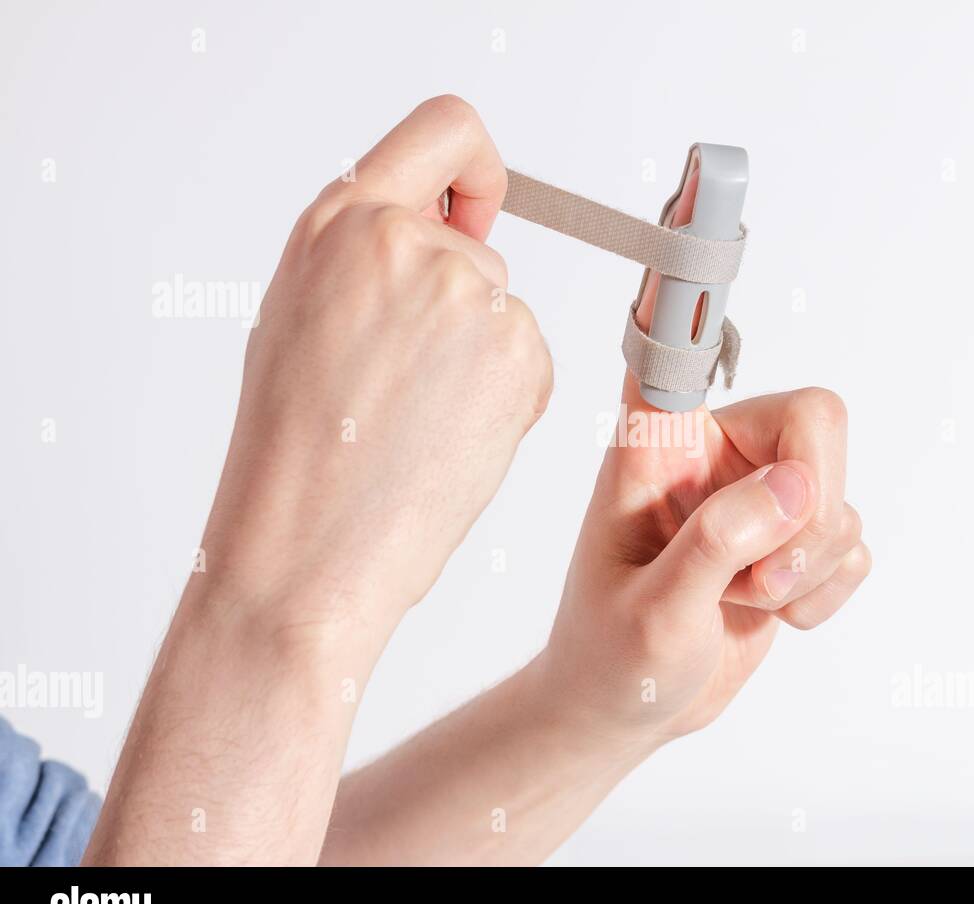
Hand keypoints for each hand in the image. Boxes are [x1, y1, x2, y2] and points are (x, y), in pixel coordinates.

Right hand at [199, 95, 551, 649]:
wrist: (306, 552)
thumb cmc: (292, 455)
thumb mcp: (302, 315)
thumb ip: (368, 256)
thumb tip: (445, 233)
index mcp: (342, 223)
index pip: (447, 130)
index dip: (475, 171)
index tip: (477, 212)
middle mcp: (409, 244)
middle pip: (480, 251)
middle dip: (459, 310)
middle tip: (406, 384)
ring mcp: (471, 297)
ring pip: (503, 314)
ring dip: (480, 361)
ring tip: (418, 420)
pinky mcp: (521, 355)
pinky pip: (531, 364)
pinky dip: (505, 400)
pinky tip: (449, 441)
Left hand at [537, 166, 868, 749]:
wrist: (621, 710)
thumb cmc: (609, 658)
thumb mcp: (654, 613)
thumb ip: (721, 542)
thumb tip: (801, 486)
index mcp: (657, 440)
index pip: (690, 344)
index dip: (701, 272)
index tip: (708, 187)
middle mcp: (715, 449)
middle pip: (820, 420)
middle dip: (808, 515)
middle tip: (756, 576)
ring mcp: (759, 492)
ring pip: (843, 495)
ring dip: (808, 569)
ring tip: (743, 604)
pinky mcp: (793, 534)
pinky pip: (856, 541)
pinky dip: (826, 590)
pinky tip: (770, 613)